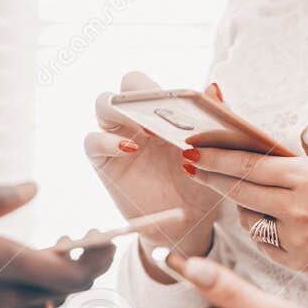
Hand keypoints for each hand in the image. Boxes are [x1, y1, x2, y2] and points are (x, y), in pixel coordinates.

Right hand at [0, 183, 114, 307]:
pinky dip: (21, 296)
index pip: (77, 275)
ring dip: (48, 281)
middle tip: (71, 239)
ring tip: (35, 254)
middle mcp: (6, 301)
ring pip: (42, 306)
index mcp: (2, 265)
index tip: (103, 238)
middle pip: (65, 291)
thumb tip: (32, 188)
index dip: (99, 259)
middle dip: (76, 265)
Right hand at [86, 71, 223, 261]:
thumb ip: (215, 121)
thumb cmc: (202, 184)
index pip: (153, 84)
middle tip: (156, 109)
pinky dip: (106, 140)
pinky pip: (92, 141)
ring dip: (120, 108)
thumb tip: (212, 87)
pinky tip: (130, 149)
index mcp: (163, 112)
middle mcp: (138, 119)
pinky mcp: (104, 160)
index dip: (159, 88)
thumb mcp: (215, 155)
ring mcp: (118, 136)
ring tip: (146, 129)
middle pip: (127, 85)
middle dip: (139, 89)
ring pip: (103, 103)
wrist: (187, 223)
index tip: (176, 104)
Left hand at [187, 146, 307, 277]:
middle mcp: (299, 210)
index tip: (193, 153)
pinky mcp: (300, 261)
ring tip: (261, 198)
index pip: (249, 166)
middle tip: (194, 168)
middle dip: (213, 178)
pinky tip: (278, 221)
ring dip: (246, 207)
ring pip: (251, 221)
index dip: (217, 159)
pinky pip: (266, 243)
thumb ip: (293, 161)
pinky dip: (266, 230)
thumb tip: (254, 155)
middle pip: (241, 192)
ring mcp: (298, 238)